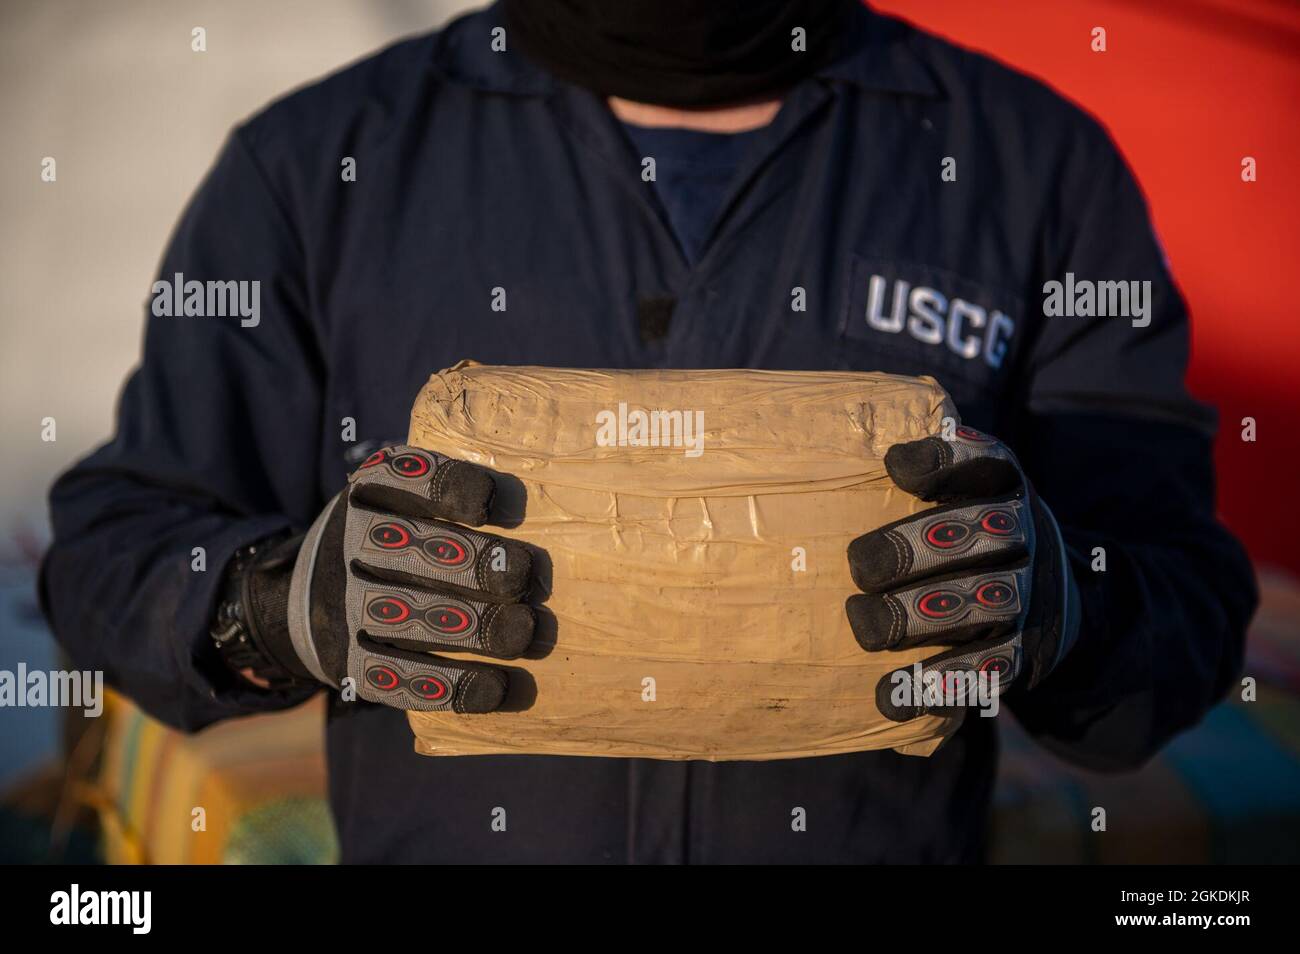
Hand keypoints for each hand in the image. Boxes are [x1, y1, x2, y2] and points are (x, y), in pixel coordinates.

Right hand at [248, 445, 536, 712]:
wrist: (315, 600)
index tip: (501, 505)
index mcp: (371, 492)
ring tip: (526, 633)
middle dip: (473, 563)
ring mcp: (346, 608)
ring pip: (404, 616)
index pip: (401, 476)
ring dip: (472, 627)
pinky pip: (399, 679)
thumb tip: (554, 501)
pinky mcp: (351, 666)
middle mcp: (351, 545)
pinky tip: (502, 688)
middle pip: (407, 550)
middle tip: (525, 575)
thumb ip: (467, 492)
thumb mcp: (411, 498)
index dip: (451, 487)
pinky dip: (453, 687)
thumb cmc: (402, 538)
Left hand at [845, 426, 1079, 721]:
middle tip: (858, 567)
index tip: (892, 465)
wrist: (1053, 600)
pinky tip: (888, 694)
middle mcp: (1026, 534)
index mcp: (1003, 486)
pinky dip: (934, 683)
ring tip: (863, 627)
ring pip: (985, 602)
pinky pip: (987, 671)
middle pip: (982, 534)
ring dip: (917, 617)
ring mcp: (1031, 595)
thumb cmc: (970, 537)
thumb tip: (841, 455)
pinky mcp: (1025, 654)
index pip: (985, 459)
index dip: (943, 461)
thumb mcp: (963, 492)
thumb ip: (920, 473)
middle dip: (913, 550)